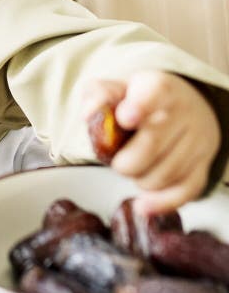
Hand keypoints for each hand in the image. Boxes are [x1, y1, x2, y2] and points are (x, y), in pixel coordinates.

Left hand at [83, 71, 219, 214]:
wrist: (184, 104)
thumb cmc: (140, 98)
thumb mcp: (117, 87)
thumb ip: (98, 95)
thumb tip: (89, 115)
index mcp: (160, 88)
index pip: (156, 93)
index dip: (140, 107)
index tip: (125, 118)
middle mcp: (185, 113)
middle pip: (152, 144)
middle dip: (125, 161)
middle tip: (115, 161)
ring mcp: (198, 141)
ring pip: (164, 173)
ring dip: (139, 179)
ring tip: (133, 168)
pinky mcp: (204, 165)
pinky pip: (185, 191)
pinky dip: (162, 202)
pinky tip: (142, 205)